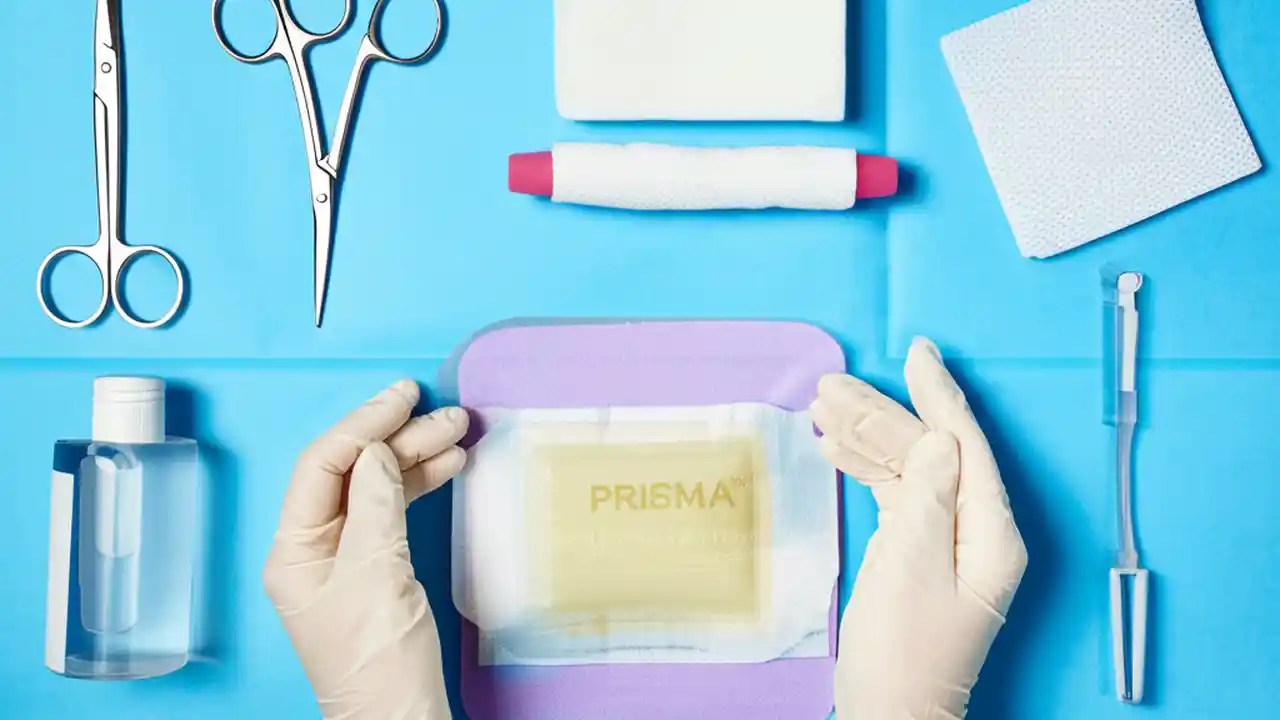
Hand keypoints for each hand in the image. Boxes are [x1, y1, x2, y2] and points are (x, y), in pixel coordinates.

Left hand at [265, 380, 468, 719]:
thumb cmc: (379, 663)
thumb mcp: (375, 574)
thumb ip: (376, 505)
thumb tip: (379, 452)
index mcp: (294, 550)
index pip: (323, 466)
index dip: (363, 426)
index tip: (403, 399)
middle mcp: (313, 549)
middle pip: (351, 472)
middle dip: (397, 438)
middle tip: (444, 414)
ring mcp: (346, 559)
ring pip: (378, 489)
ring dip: (416, 457)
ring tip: (457, 433)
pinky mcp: (377, 571)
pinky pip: (394, 513)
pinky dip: (420, 486)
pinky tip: (446, 467)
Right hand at [812, 339, 1026, 718]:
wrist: (890, 713)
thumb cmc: (904, 651)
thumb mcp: (911, 566)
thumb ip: (925, 495)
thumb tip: (936, 439)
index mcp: (989, 533)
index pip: (964, 446)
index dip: (939, 395)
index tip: (917, 352)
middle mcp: (974, 531)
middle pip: (930, 453)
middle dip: (882, 415)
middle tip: (831, 386)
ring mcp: (946, 542)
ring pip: (908, 470)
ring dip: (867, 437)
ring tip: (822, 406)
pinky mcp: (917, 554)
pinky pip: (896, 496)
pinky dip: (866, 469)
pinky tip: (836, 449)